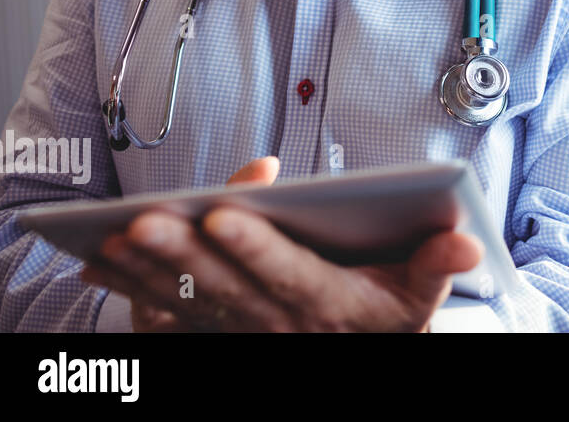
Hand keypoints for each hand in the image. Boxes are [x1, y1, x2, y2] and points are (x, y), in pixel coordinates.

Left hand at [80, 156, 483, 331]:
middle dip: (181, 252)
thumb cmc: (387, 319)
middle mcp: (277, 323)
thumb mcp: (421, 298)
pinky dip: (132, 289)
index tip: (225, 213)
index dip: (256, 247)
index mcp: (329, 305)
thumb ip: (439, 266)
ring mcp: (239, 332)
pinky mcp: (214, 332)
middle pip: (223, 286)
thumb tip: (467, 244)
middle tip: (145, 218)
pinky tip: (100, 262)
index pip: (287, 275)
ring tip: (113, 232)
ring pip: (187, 298)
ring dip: (146, 268)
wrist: (359, 355)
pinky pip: (167, 316)